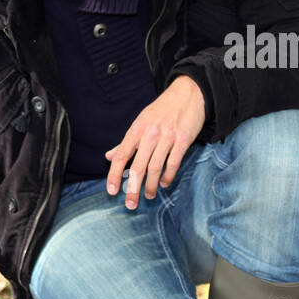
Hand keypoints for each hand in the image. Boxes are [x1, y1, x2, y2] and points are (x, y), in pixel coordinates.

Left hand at [104, 75, 204, 209]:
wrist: (188, 93)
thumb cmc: (162, 110)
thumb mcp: (140, 122)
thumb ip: (126, 142)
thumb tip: (109, 156)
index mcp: (137, 130)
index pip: (122, 155)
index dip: (114, 175)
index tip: (111, 191)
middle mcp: (150, 134)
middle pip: (138, 166)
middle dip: (132, 188)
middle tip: (130, 204)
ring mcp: (167, 137)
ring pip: (155, 167)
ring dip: (151, 185)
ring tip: (149, 196)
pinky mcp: (183, 140)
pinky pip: (173, 162)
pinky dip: (168, 176)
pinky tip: (164, 183)